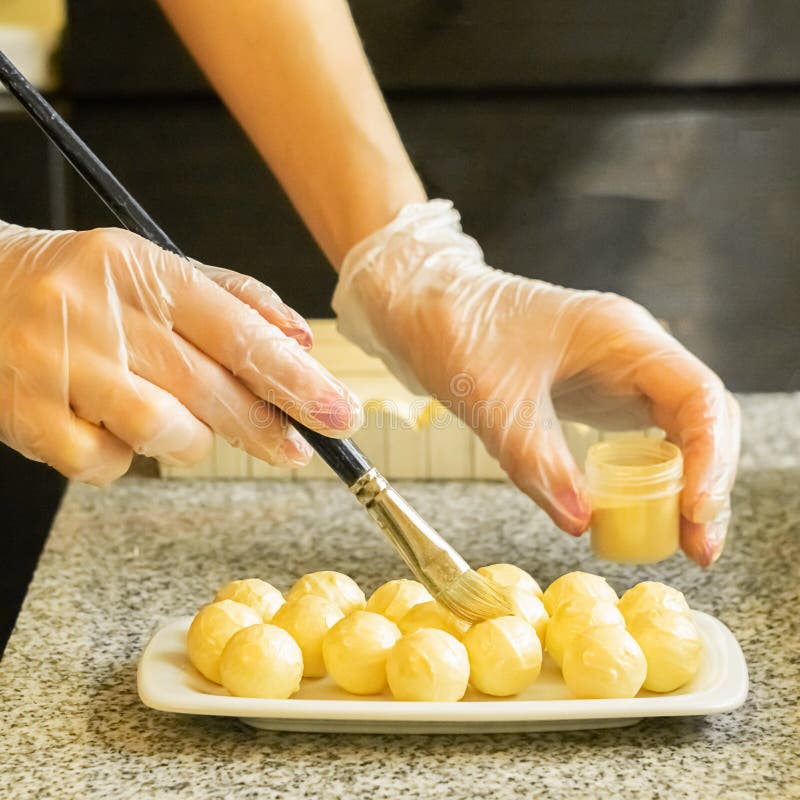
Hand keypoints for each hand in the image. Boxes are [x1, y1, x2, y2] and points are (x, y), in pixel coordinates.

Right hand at [0, 223, 361, 484]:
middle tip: (294, 448)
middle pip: (213, 389)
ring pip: (166, 431)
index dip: (298, 381)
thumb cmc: (75, 286)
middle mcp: (102, 312)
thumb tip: (298, 340)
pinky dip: (120, 457)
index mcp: (143, 270)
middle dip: (265, 428)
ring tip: (168, 419)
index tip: (338, 411)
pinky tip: (105, 426)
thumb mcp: (151, 271)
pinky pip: (105, 463)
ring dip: (185, 440)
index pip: (241, 333)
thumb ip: (230, 299)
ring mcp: (60, 364)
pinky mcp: (27, 413)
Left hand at [332, 201, 738, 566]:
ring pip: (679, 432)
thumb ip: (537, 461)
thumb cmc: (454, 330)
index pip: (700, 396)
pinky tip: (643, 513)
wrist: (424, 307)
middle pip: (703, 420)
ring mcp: (618, 372)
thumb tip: (582, 524)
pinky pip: (641, 439)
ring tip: (681, 544)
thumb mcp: (492, 400)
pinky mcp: (598, 392)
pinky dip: (649, 479)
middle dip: (707, 485)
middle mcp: (633, 351)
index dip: (712, 459)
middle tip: (697, 549)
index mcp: (621, 335)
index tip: (698, 514)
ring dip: (684, 487)